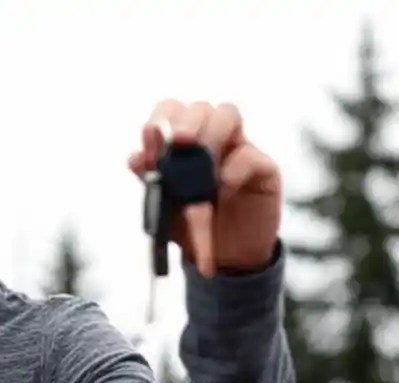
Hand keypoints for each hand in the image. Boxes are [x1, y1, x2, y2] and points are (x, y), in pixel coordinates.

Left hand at [128, 100, 281, 276]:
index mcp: (182, 145)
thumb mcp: (166, 209)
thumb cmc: (195, 227)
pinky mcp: (264, 168)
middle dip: (186, 122)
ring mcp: (238, 149)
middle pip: (199, 108)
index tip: (151, 136)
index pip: (171, 111)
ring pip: (227, 114)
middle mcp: (210, 140)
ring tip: (202, 167)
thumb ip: (151, 183)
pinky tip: (222, 191)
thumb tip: (134, 157)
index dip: (161, 118)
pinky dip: (233, 171)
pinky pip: (250, 155)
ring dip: (211, 135)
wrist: (227, 257)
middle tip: (180, 142)